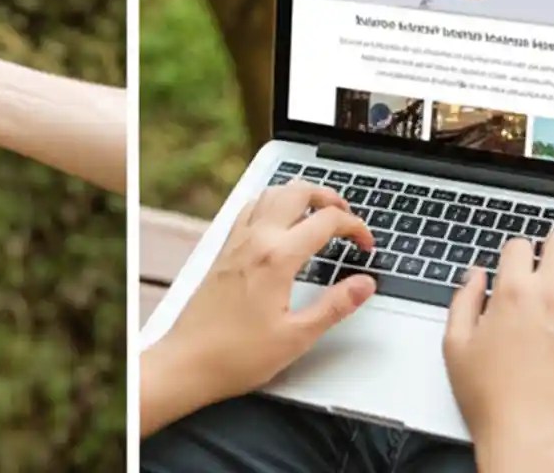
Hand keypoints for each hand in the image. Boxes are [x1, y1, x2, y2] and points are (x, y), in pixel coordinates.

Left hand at [150, 181, 376, 404]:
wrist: (187, 362)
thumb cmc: (236, 355)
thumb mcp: (297, 336)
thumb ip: (335, 306)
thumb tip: (363, 285)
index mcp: (277, 257)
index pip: (327, 220)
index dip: (356, 227)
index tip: (366, 245)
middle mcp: (255, 240)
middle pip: (298, 191)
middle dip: (330, 197)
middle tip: (348, 218)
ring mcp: (236, 242)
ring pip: (272, 193)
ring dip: (301, 195)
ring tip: (319, 214)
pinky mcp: (224, 250)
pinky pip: (250, 209)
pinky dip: (273, 203)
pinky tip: (280, 222)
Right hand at [443, 230, 553, 471]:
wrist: (528, 432)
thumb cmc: (489, 395)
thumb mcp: (455, 344)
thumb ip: (463, 301)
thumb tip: (474, 276)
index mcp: (511, 292)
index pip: (518, 245)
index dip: (513, 251)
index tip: (512, 264)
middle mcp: (549, 294)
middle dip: (551, 245)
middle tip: (546, 258)